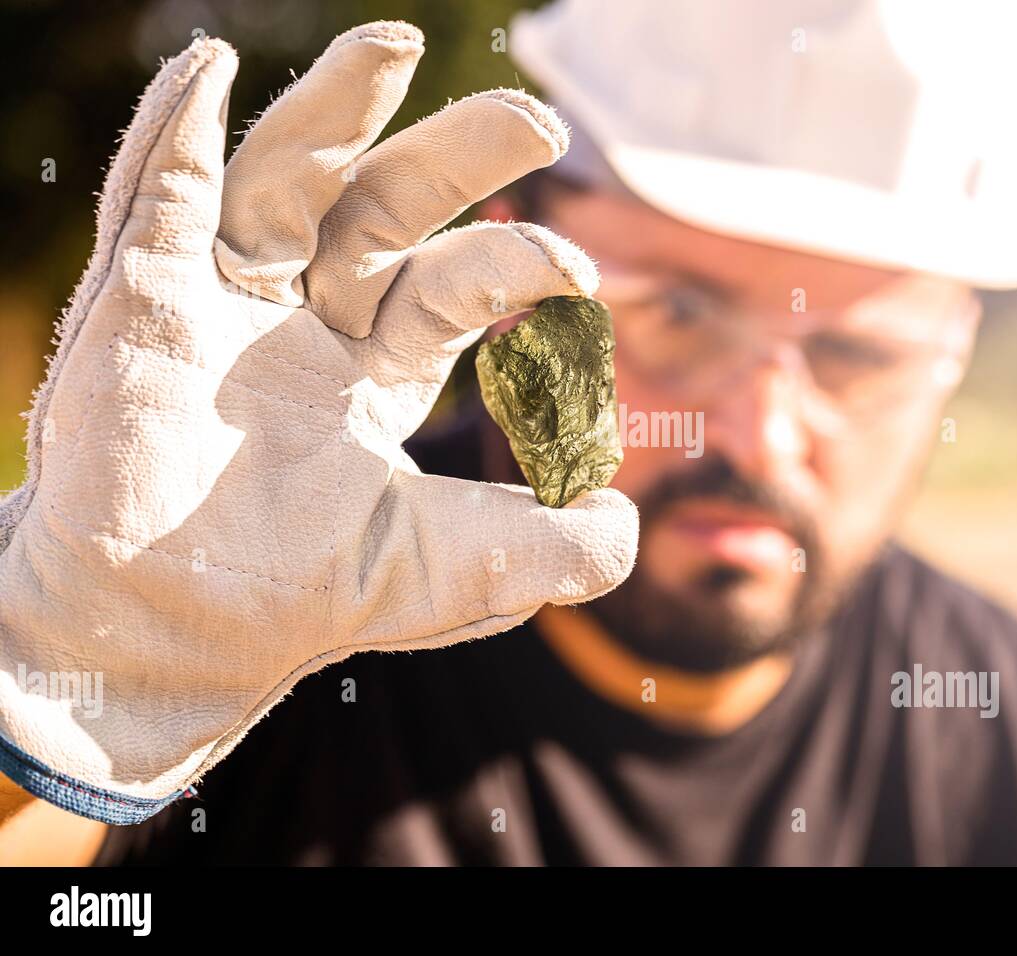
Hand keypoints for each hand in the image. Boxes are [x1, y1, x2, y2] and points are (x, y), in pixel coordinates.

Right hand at [0, 22, 636, 823]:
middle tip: (539, 122)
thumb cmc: (298, 600)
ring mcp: (221, 304)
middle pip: (383, 208)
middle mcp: (303, 321)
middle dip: (456, 156)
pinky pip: (155, 199)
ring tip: (395, 43)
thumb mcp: (448, 574)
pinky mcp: (141, 304)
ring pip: (281, 180)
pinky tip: (207, 67)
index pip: (453, 285)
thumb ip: (546, 552)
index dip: (516, 266)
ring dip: (332, 109)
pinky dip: (173, 132)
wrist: (170, 641)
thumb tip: (623, 523)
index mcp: (374, 368)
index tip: (580, 277)